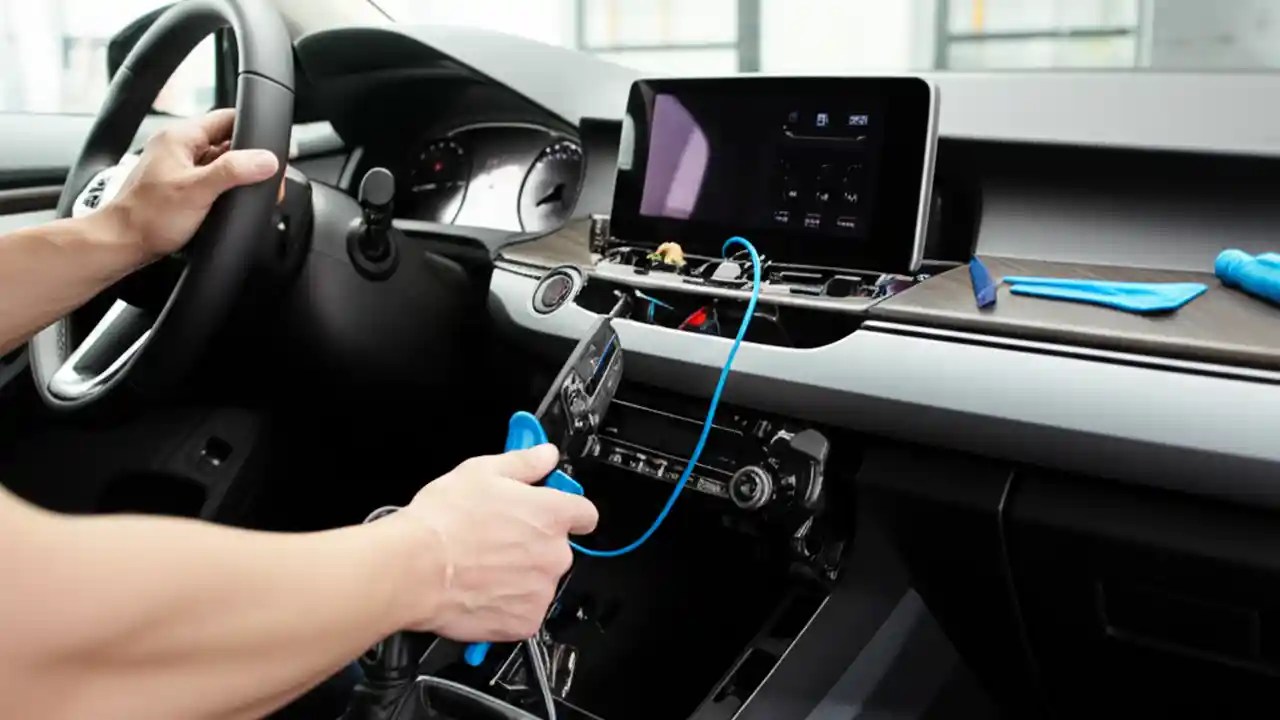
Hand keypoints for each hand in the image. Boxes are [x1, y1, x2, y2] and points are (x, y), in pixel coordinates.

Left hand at [108, 108, 280, 263]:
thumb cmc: (148, 217)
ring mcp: (178, 167)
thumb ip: (233, 171)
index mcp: (180, 137)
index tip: (272, 148)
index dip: (253, 129)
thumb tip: (266, 159)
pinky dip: (225, 188)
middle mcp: (178, 147)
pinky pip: (211, 179)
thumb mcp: (197, 190)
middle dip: (249, 159)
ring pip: (220, 162)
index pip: (226, 118)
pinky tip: (230, 203)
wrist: (122, 243)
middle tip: (265, 178)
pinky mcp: (180, 186)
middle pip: (227, 142)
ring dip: (238, 176)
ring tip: (248, 192)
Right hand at [392, 444, 598, 640]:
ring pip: (539, 581)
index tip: (550, 513)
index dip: (567, 512)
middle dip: (533, 545)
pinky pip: (524, 612)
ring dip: (520, 577)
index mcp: (551, 514)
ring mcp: (541, 591)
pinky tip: (481, 592)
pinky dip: (508, 606)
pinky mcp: (525, 622)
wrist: (414, 569)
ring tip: (482, 567)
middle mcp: (555, 554)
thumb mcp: (482, 471)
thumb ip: (524, 463)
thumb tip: (546, 455)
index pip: (584, 513)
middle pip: (557, 549)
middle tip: (497, 540)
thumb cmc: (443, 520)